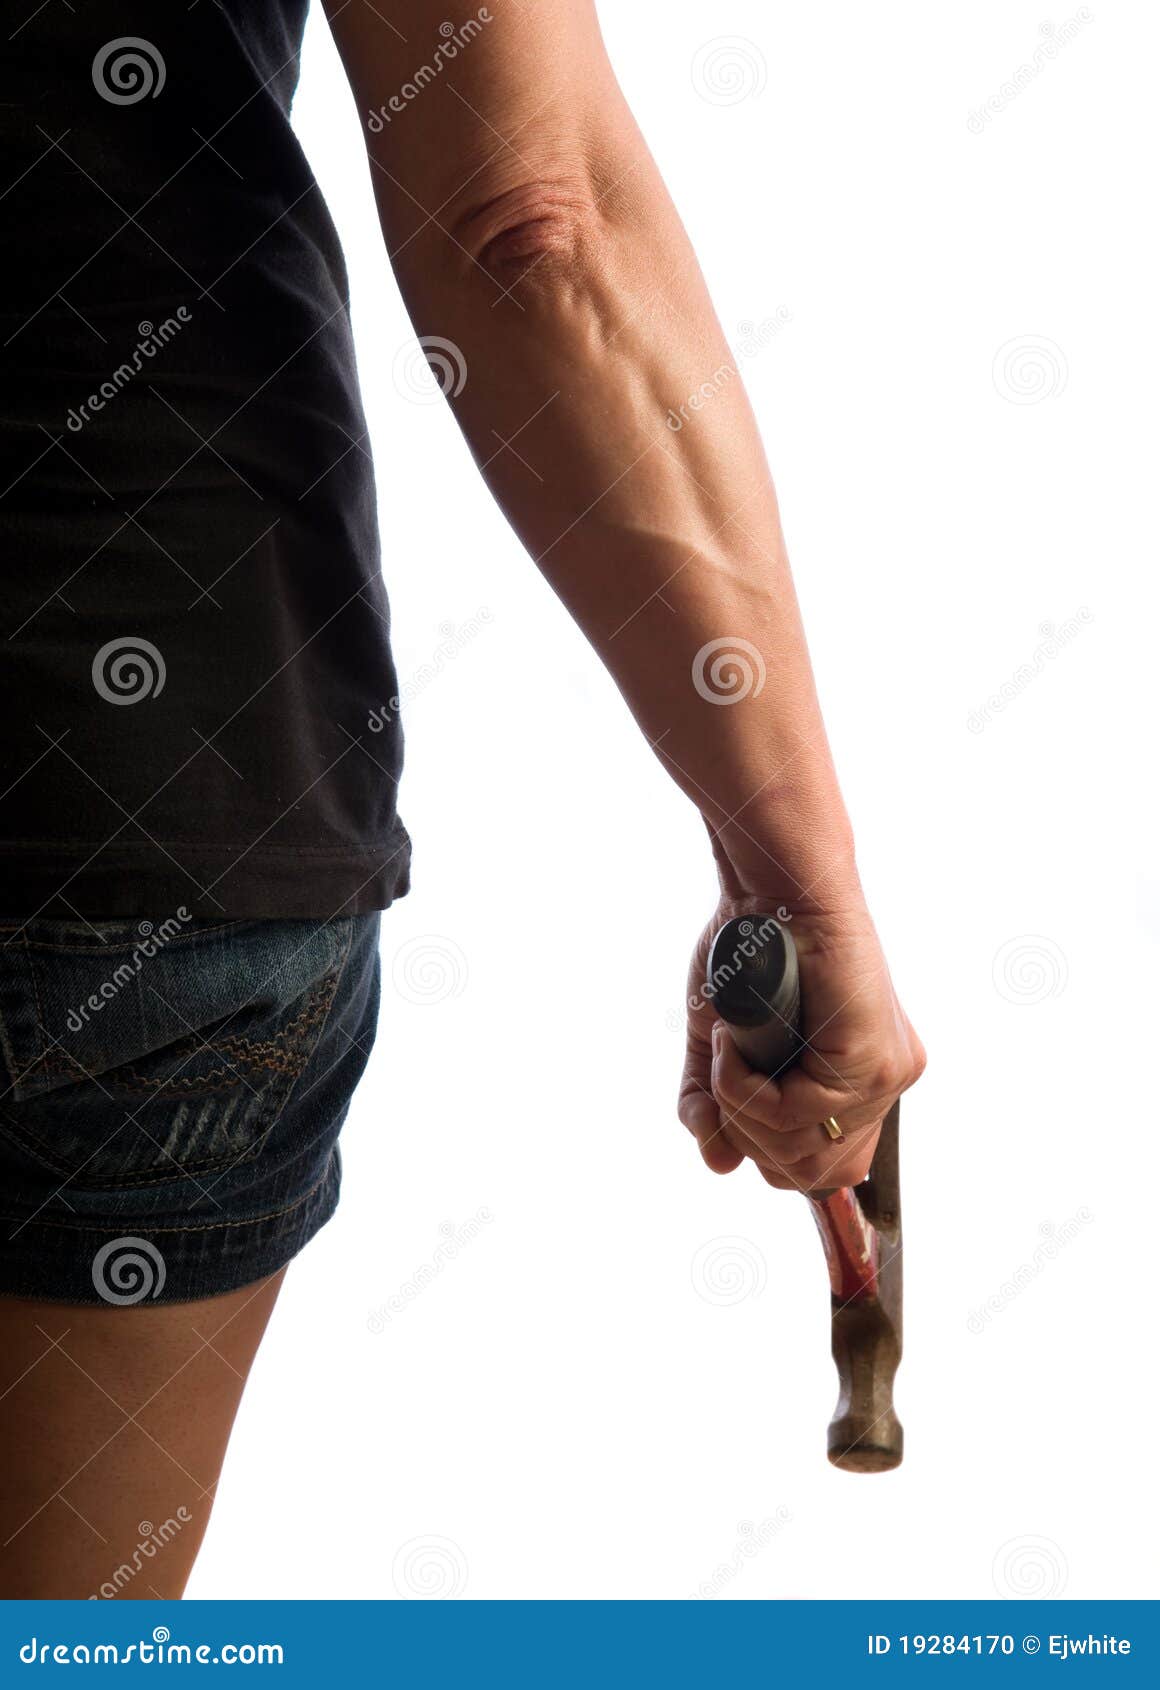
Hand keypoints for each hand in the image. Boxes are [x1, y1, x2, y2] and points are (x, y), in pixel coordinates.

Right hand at [677, 895, 924, 1191]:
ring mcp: (886, 1075)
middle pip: (812, 1175)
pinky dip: (746, 1087)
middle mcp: (884, 1085)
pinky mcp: (875, 1060)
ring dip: (740, 1108)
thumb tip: (719, 1162)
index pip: (828, 1173)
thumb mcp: (723, 1051)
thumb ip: (716, 1109)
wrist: (770, 894)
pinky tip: (736, 1042)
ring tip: (729, 1048)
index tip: (729, 1101)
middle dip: (748, 1137)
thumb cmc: (751, 959)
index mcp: (860, 1085)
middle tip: (722, 1076)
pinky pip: (796, 1115)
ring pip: (801, 1151)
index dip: (767, 1154)